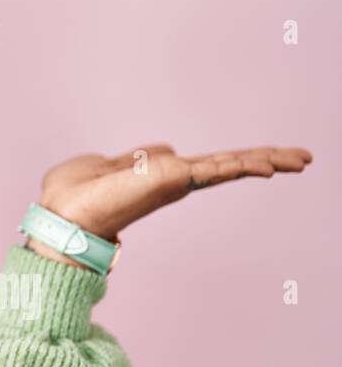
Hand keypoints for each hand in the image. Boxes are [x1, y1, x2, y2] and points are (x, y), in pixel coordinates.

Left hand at [36, 143, 312, 247]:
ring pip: (229, 167)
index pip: (207, 165)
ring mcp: (175, 180)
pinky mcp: (171, 179)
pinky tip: (269, 164)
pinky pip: (215, 169)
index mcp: (159, 174)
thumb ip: (134, 158)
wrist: (64, 215)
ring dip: (266, 160)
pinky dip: (243, 165)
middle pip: (227, 166)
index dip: (236, 160)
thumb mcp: (104, 165)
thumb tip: (162, 150)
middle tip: (303, 158)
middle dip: (265, 160)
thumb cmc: (73, 196)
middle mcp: (173, 179)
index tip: (264, 159)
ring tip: (302, 159)